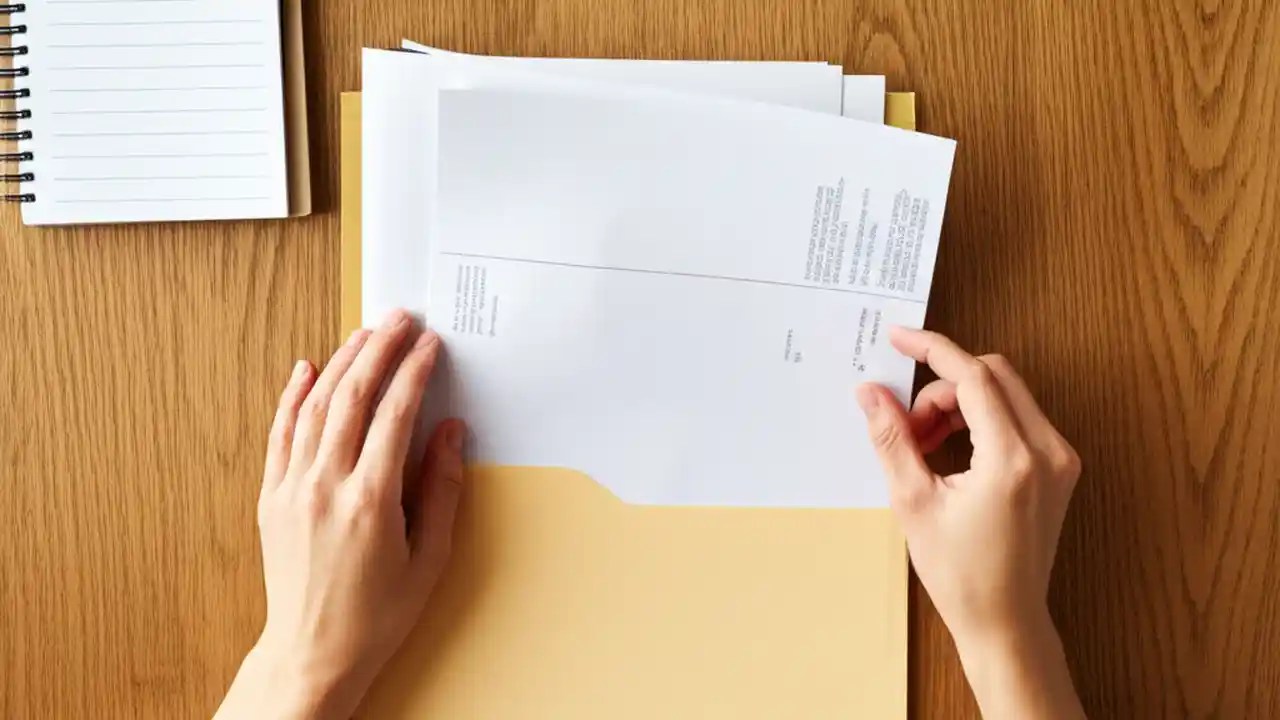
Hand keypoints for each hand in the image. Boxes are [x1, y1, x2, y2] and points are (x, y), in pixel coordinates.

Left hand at [216, 309, 466, 719]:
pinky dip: (292, 396)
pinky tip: (306, 368)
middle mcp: (325, 487)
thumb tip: (450, 433)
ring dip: (341, 362)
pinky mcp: (271, 498)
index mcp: (370, 502)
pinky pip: (280, 433)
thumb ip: (441, 490)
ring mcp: (292, 489)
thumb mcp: (429, 559)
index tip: (431, 346)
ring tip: (365, 333)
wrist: (312, 655)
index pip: (394, 415)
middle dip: (379, 350)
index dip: (415, 373)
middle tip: (400, 319)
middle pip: (352, 397)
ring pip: (315, 407)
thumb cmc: (376, 616)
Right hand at [857, 327, 1084, 718]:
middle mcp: (1048, 451)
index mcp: (1013, 459)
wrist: (1006, 621)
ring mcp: (1060, 458)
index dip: (932, 350)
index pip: (973, 377)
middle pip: (993, 376)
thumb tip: (870, 393)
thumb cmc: (962, 574)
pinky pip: (1017, 417)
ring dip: (959, 404)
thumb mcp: (914, 503)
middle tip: (908, 425)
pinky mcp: (1059, 468)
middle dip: (942, 387)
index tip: (900, 339)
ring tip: (925, 447)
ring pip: (1006, 393)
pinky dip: (979, 420)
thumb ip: (892, 439)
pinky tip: (950, 453)